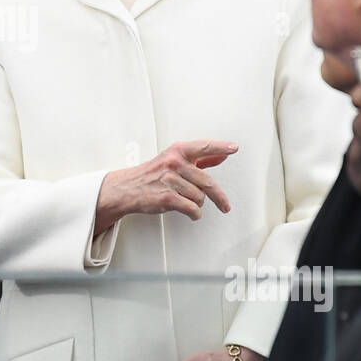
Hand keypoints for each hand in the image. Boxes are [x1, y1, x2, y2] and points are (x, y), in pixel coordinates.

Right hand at [94, 139, 236, 235]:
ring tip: (189, 202)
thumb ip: (200, 159)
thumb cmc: (152, 174)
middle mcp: (174, 163)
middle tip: (225, 205)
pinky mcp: (167, 197)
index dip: (220, 147)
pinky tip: (191, 213)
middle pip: (207, 182)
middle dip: (218, 197)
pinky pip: (192, 208)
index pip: (203, 147)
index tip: (233, 148)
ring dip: (198, 204)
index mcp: (177, 152)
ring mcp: (170, 180)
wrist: (127, 189)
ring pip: (200, 197)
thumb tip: (221, 156)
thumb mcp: (174, 160)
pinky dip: (194, 213)